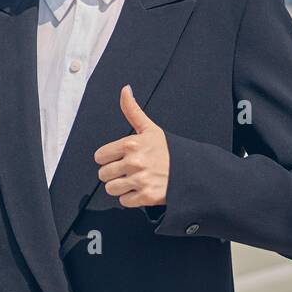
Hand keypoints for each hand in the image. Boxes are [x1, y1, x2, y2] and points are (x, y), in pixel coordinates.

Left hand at [93, 84, 170, 206]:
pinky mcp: (146, 196)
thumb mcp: (150, 128)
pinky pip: (124, 201)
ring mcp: (140, 180)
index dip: (108, 158)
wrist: (191, 170)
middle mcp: (134, 162)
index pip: (99, 156)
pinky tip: (141, 189)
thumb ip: (132, 110)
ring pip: (111, 189)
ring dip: (120, 187)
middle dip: (113, 174)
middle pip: (103, 175)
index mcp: (131, 143)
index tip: (119, 158)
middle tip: (127, 171)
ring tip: (133, 181)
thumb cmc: (169, 150)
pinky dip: (131, 198)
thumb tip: (124, 89)